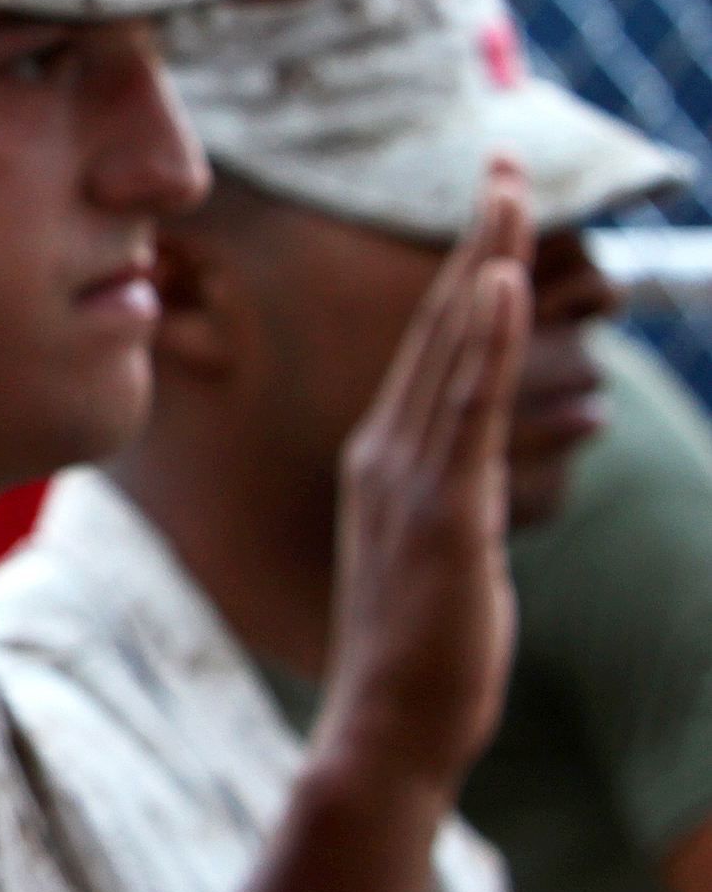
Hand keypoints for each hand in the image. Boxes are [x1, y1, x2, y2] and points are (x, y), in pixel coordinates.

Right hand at [315, 164, 529, 793]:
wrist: (386, 728)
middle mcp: (385, 453)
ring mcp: (408, 479)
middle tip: (505, 164)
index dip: (464, 273)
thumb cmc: (413, 658)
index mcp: (382, 460)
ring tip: (509, 193)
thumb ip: (445, 504)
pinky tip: (497, 284)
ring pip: (450, 350)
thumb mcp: (427, 558)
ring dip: (482, 263)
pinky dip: (480, 340)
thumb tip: (476, 484)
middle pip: (436, 326)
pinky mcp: (443, 511)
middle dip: (475, 240)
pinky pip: (464, 409)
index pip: (430, 348)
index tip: (489, 208)